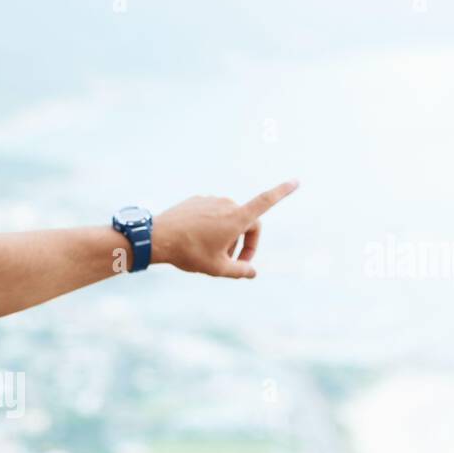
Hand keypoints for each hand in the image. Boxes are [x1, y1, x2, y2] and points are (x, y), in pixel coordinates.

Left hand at [151, 180, 299, 278]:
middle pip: (247, 223)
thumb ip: (240, 271)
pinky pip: (212, 215)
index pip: (266, 201)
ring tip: (212, 255)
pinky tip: (197, 242)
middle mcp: (227, 204)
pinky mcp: (197, 200)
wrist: (157, 238)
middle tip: (235, 264)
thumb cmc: (189, 254)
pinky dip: (212, 228)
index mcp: (237, 218)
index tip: (296, 180)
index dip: (283, 192)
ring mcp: (211, 200)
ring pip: (228, 220)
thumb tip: (253, 272)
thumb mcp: (218, 269)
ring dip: (227, 237)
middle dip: (245, 243)